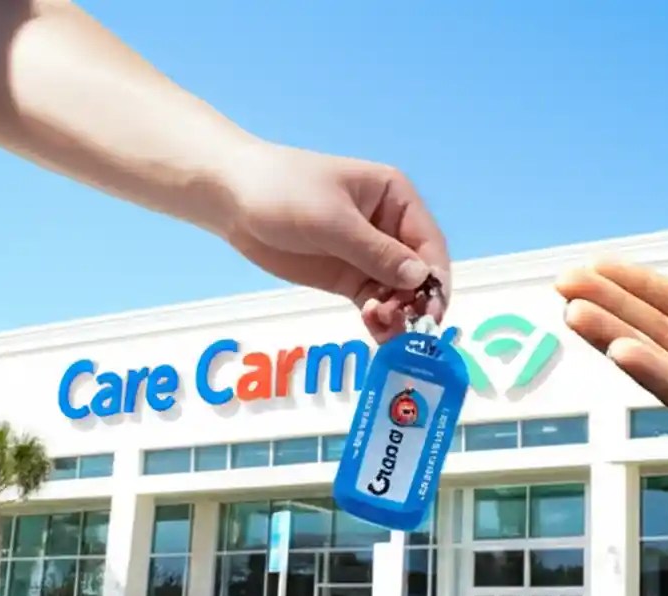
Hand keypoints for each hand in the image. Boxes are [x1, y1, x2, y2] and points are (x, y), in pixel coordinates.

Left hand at [219, 141, 449, 341]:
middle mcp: (390, 229)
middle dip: (416, 300)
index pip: (428, 242)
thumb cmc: (283, 192)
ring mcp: (369, 256)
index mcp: (395, 199)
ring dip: (398, 314)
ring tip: (380, 328)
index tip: (432, 309)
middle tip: (401, 325)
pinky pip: (375, 303)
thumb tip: (420, 279)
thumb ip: (376, 252)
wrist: (232, 198)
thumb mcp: (331, 220)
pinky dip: (379, 320)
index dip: (435, 277)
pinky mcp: (349, 278)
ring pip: (399, 292)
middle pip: (418, 272)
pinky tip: (376, 332)